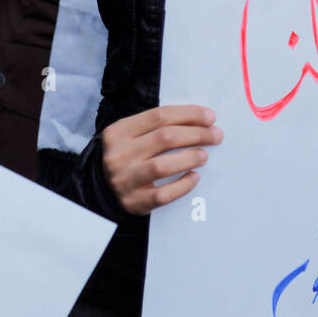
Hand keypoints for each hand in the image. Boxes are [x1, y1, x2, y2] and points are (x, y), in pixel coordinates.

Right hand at [100, 105, 222, 214]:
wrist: (101, 188)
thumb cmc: (127, 156)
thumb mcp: (132, 135)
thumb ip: (158, 126)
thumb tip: (202, 120)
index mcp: (119, 132)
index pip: (159, 116)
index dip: (189, 114)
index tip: (210, 117)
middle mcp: (119, 155)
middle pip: (164, 138)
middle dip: (196, 134)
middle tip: (216, 135)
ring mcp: (124, 180)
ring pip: (162, 166)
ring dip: (189, 158)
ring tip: (204, 155)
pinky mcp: (133, 202)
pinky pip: (163, 195)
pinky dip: (183, 185)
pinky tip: (194, 177)